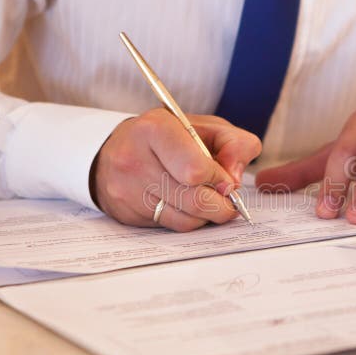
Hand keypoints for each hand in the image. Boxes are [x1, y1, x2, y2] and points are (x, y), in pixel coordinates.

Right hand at [91, 110, 260, 230]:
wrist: (119, 148)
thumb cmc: (171, 137)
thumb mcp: (207, 127)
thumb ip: (235, 145)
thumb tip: (235, 180)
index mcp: (155, 129)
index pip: (195, 170)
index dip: (220, 179)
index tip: (227, 180)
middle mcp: (134, 159)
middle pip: (195, 199)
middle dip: (221, 204)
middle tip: (229, 200)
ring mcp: (126, 189)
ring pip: (186, 219)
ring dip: (207, 215)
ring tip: (210, 200)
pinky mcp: (126, 212)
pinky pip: (172, 227)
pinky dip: (190, 220)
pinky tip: (189, 206)